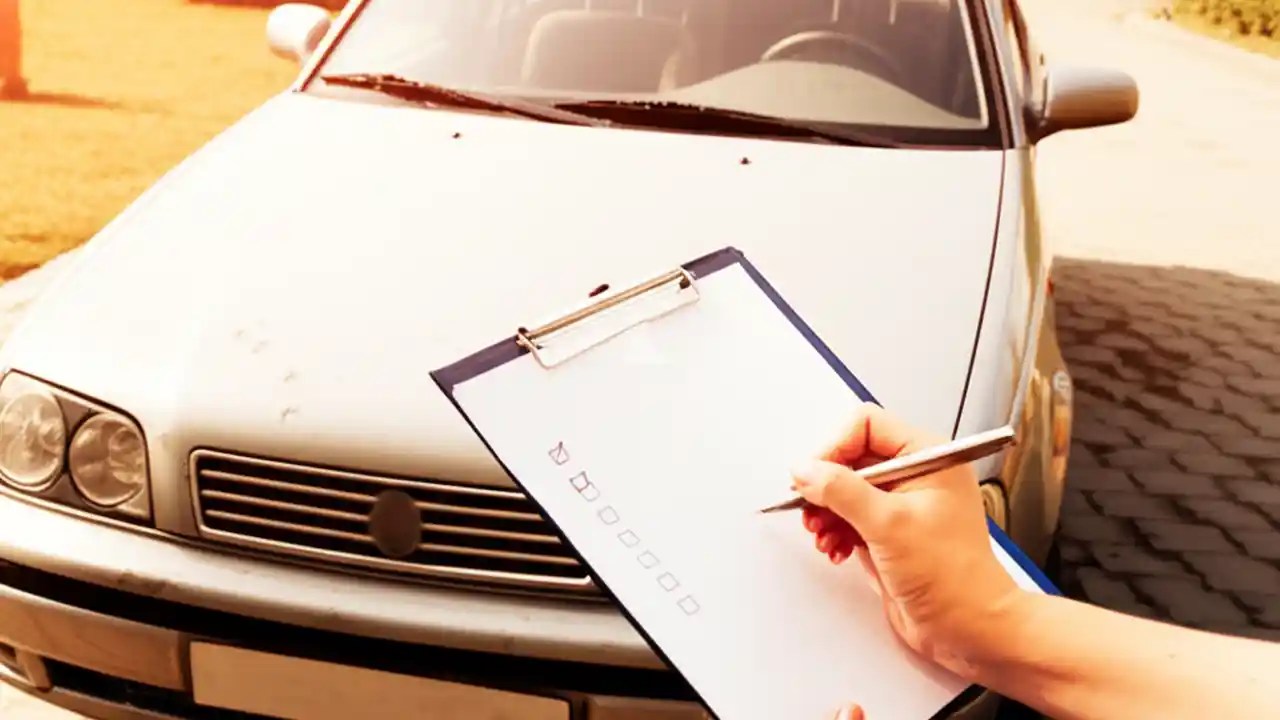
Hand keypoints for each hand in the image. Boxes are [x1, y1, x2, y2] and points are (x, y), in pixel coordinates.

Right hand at [790, 403, 1023, 677]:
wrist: (969, 628)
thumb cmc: (954, 577)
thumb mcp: (889, 525)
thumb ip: (842, 491)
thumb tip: (806, 470)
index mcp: (927, 457)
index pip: (866, 426)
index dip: (835, 446)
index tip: (814, 474)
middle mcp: (914, 475)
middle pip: (851, 457)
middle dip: (825, 483)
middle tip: (809, 505)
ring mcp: (900, 505)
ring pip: (845, 489)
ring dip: (825, 510)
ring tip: (821, 532)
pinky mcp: (888, 533)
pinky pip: (848, 517)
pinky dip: (834, 530)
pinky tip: (834, 549)